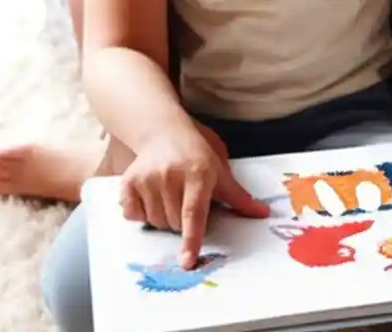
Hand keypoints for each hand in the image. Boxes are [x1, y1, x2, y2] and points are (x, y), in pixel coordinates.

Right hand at [119, 121, 267, 268]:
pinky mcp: (129, 181)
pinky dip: (141, 213)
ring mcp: (147, 178)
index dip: (192, 240)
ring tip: (169, 195)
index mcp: (197, 174)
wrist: (163, 131)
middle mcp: (170, 175)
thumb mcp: (220, 170)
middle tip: (184, 199)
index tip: (187, 262)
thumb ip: (238, 196)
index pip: (194, 214)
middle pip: (175, 224)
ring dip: (163, 218)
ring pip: (156, 222)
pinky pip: (133, 215)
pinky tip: (150, 195)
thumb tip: (262, 214)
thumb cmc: (196, 154)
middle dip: (182, 222)